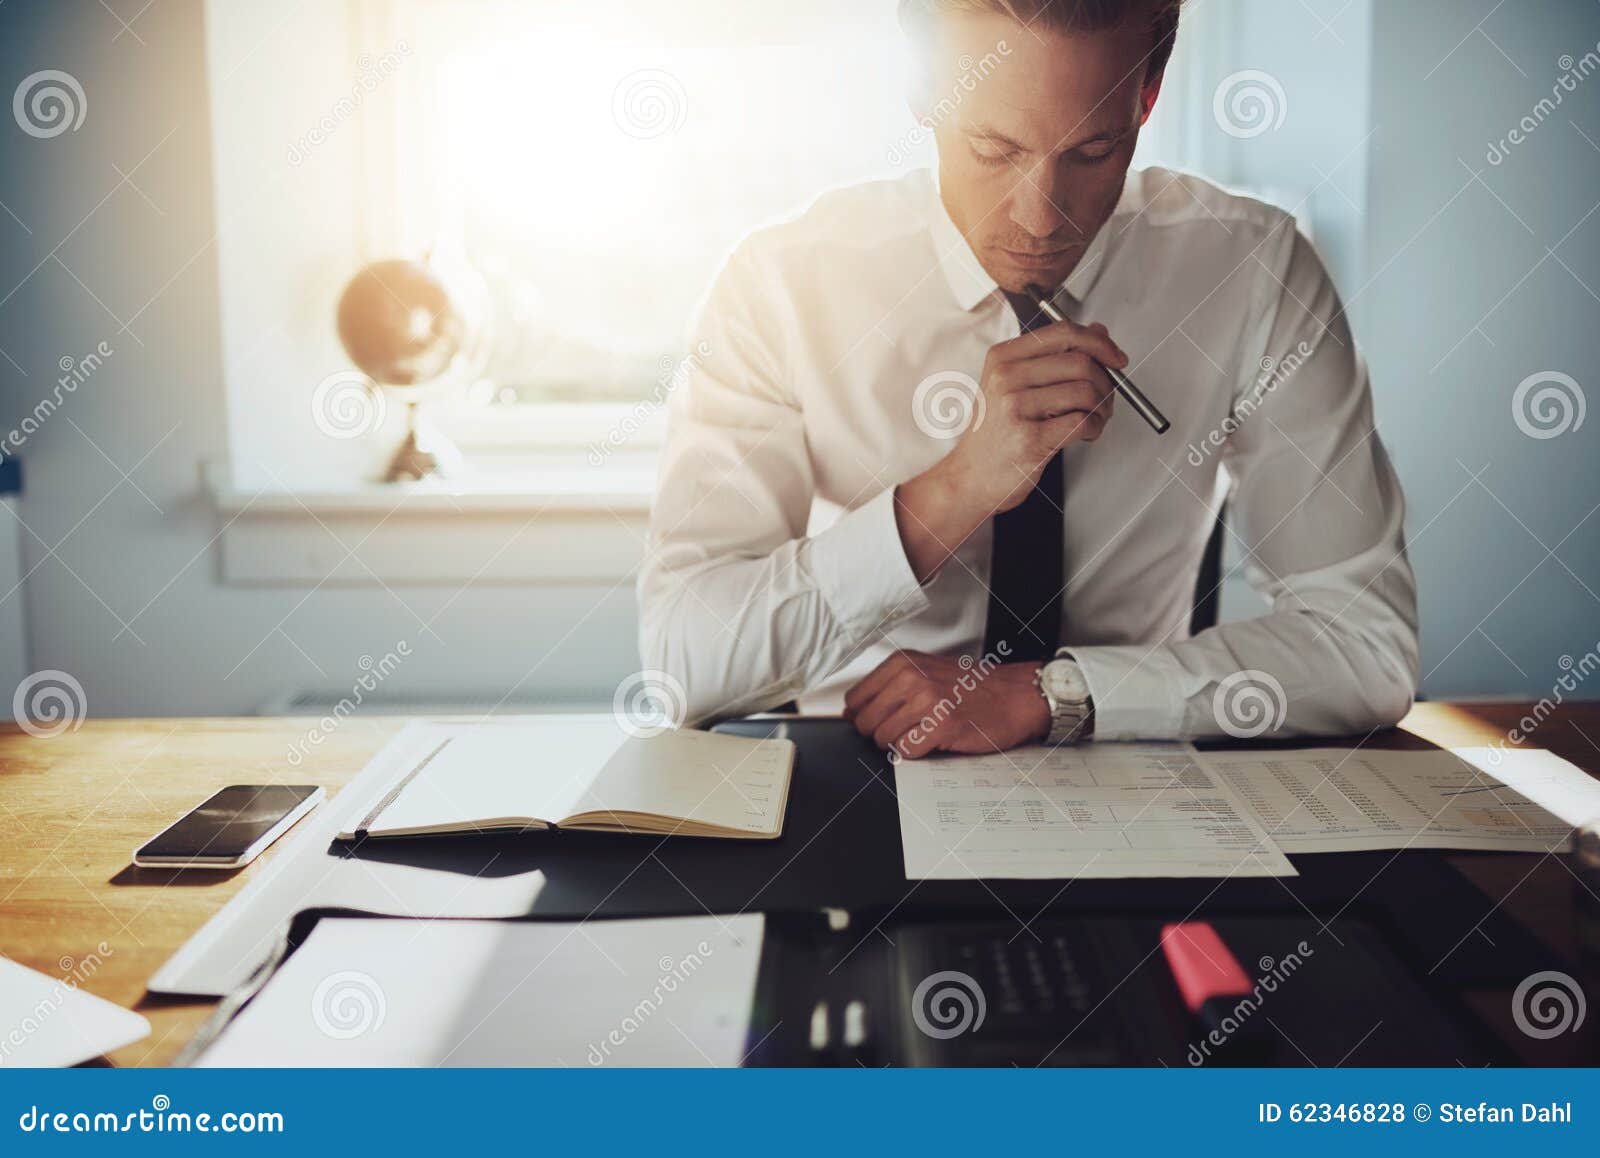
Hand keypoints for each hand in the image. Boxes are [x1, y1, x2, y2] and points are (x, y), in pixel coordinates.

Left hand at [842, 651, 1050, 759]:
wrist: (1016, 694)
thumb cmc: (973, 687)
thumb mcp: (925, 672)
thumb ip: (888, 687)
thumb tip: (851, 712)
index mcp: (903, 662)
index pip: (855, 699)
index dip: (864, 716)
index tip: (881, 720)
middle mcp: (911, 678)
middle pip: (865, 722)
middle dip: (879, 733)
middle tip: (906, 729)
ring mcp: (927, 702)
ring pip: (883, 739)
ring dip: (900, 743)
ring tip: (923, 733)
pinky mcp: (942, 726)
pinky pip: (906, 752)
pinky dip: (916, 753)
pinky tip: (934, 741)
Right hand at [895, 317, 1124, 580]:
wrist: (969, 478)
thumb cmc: (993, 434)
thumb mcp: (1014, 385)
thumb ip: (1055, 357)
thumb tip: (1098, 331)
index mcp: (1002, 358)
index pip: (1063, 333)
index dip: (1099, 343)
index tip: (1116, 358)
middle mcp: (1005, 378)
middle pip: (1080, 362)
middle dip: (1105, 382)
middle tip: (1105, 399)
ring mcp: (1015, 409)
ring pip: (1086, 392)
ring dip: (1102, 408)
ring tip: (1094, 419)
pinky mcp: (1030, 439)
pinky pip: (1083, 422)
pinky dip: (1095, 428)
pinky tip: (1085, 433)